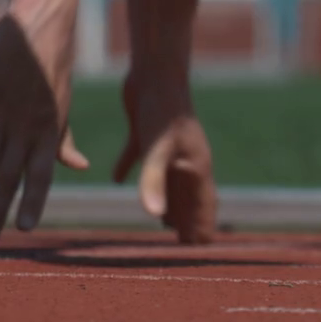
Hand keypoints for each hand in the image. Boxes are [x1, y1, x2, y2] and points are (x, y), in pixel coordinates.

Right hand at [0, 15, 88, 244]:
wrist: (39, 22)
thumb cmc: (51, 66)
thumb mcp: (61, 104)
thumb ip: (63, 139)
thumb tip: (79, 167)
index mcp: (47, 131)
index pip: (41, 175)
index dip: (33, 202)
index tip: (24, 230)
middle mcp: (25, 125)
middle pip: (9, 175)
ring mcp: (0, 108)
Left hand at [112, 76, 216, 243]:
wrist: (155, 71)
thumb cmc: (162, 110)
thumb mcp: (157, 149)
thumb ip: (154, 182)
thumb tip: (154, 217)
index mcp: (195, 167)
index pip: (205, 206)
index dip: (202, 226)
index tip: (199, 249)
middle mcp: (185, 159)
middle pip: (188, 198)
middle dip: (186, 221)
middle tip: (182, 245)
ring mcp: (166, 146)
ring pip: (167, 182)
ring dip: (164, 200)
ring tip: (160, 222)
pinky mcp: (145, 132)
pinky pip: (138, 158)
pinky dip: (128, 171)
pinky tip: (115, 180)